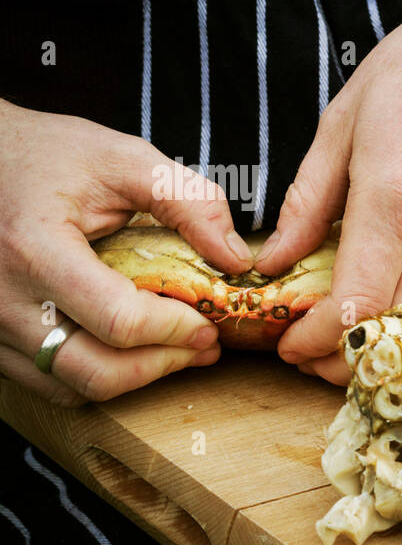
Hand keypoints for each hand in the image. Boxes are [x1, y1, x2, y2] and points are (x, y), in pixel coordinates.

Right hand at [0, 100, 252, 404]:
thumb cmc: (48, 156)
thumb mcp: (122, 159)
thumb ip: (188, 201)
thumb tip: (236, 258)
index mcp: (35, 248)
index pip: (119, 321)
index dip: (176, 331)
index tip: (209, 322)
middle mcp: (3, 297)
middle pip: (96, 371)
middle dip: (163, 365)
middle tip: (203, 344)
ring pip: (73, 387)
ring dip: (135, 378)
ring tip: (176, 348)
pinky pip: (51, 383)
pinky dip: (99, 376)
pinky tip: (131, 350)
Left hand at [256, 0, 401, 383]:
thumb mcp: (342, 122)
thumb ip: (305, 201)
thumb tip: (272, 264)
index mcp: (392, 195)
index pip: (352, 302)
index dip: (315, 339)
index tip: (290, 346)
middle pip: (395, 326)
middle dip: (347, 356)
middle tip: (316, 358)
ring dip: (399, 351)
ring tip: (362, 350)